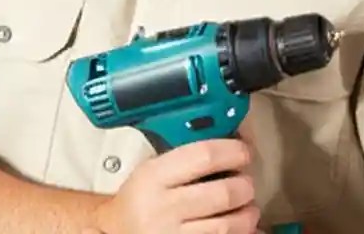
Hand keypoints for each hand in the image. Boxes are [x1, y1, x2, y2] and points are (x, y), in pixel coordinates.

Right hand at [92, 137, 259, 233]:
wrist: (117, 232)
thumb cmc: (139, 201)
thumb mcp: (153, 169)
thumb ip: (188, 155)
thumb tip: (233, 138)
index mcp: (154, 177)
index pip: (204, 156)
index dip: (232, 151)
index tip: (243, 151)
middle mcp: (163, 208)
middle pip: (223, 193)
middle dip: (244, 186)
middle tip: (246, 184)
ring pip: (228, 225)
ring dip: (247, 214)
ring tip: (246, 208)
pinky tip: (240, 228)